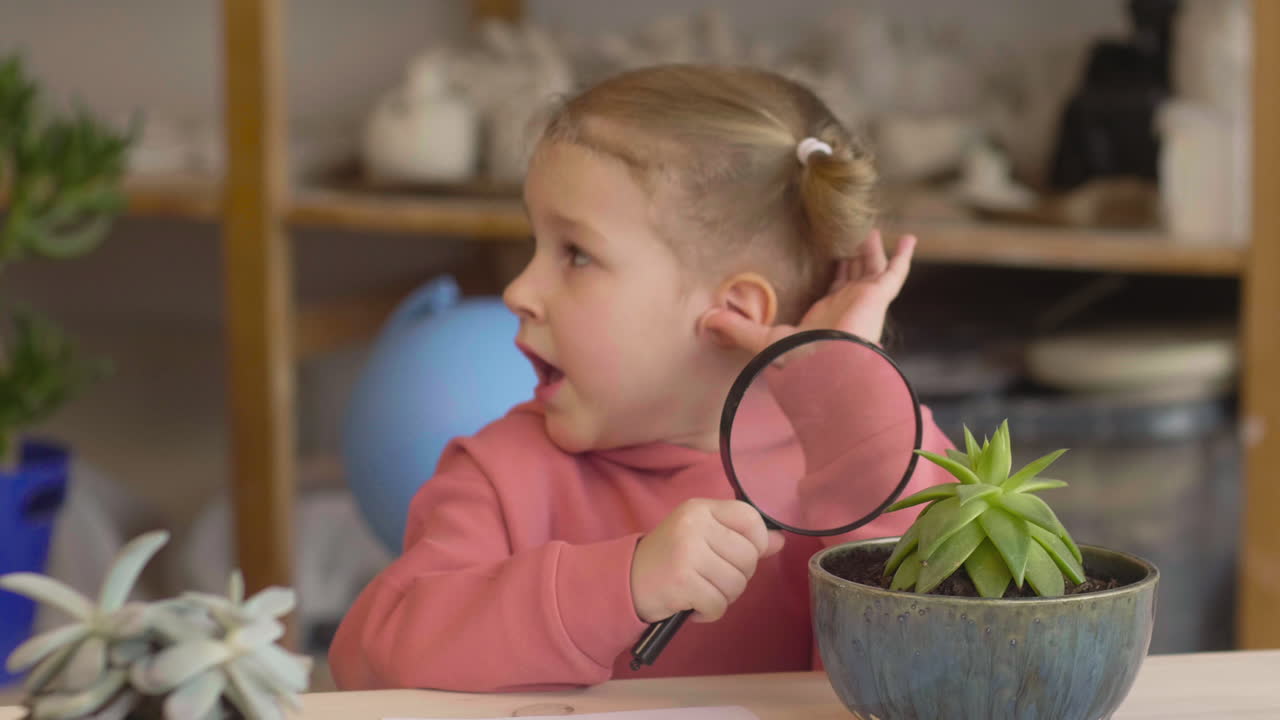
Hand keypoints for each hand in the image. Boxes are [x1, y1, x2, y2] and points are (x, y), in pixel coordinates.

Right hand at [631, 499, 784, 622]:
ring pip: (736, 584)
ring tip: (701, 591)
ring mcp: (686, 552)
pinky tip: (693, 606)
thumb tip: (780, 540)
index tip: (739, 557)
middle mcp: (694, 524)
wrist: (625, 581)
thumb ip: (740, 537)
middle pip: (748, 557)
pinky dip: (709, 613)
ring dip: (723, 597)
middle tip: (712, 578)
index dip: (757, 543)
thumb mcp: (702, 538)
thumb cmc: (669, 559)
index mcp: (700, 508)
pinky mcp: (681, 581)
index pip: (750, 519)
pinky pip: (718, 605)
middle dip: (738, 576)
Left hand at [704, 230, 915, 354]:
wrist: (828, 369)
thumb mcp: (761, 339)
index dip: (829, 268)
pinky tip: (910, 239)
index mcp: (824, 315)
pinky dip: (903, 257)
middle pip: (851, 273)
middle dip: (851, 253)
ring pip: (871, 267)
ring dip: (871, 249)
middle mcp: (846, 305)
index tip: (824, 249)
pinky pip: (895, 273)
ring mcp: (864, 300)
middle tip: (849, 231)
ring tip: (870, 228)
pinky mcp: (877, 296)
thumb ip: (736, 328)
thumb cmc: (799, 361)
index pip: (829, 286)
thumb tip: (704, 321)